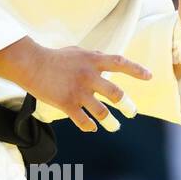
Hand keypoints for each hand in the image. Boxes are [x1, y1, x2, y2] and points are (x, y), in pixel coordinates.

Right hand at [24, 45, 151, 131]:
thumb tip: (108, 62)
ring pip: (102, 112)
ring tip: (115, 126)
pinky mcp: (66, 104)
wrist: (31, 64)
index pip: (120, 64)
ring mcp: (78, 91)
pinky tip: (92, 128)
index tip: (149, 77)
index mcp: (93, 61)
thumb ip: (94, 57)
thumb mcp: (77, 52)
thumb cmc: (54, 58)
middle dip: (127, 105)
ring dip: (111, 122)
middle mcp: (88, 76)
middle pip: (115, 93)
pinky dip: (90, 126)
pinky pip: (83, 121)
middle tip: (132, 112)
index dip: (136, 70)